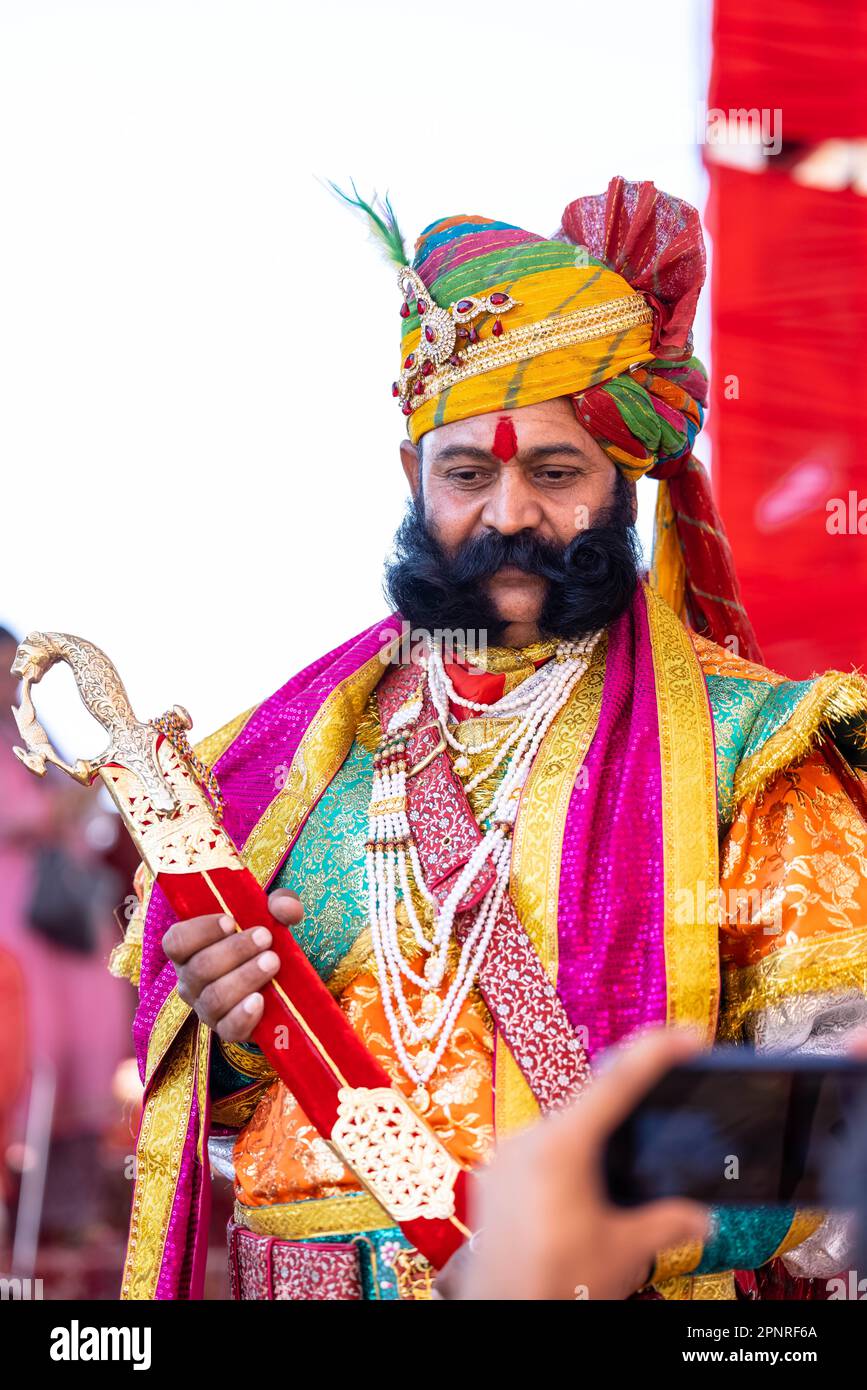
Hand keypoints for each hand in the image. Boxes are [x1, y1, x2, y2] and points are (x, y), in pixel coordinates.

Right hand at [162, 888, 303, 1041]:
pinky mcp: (227, 1030)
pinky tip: (260, 1000)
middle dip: (235, 951)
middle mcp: (190, 981)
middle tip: (265, 937)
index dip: (199, 931)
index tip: (230, 921)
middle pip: (200, 968)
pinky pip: (229, 1029)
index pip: (176, 942)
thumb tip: (284, 906)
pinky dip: (243, 1016)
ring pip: (215, 997)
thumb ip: (280, 904)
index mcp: (189, 951)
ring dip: (244, 977)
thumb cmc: (263, 942)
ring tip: (272, 961)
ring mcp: (206, 1009)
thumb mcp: (272, 917)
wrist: (280, 983)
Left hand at [452, 1027, 710, 1299]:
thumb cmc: (557, 1285)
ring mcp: (503, 1157)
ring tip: (622, 1174)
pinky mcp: (490, 1179)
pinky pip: (535, 1157)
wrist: (500, 1319)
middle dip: (627, 1116)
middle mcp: (526, 1139)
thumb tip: (702, 1217)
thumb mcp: (624, 1253)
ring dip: (593, 1147)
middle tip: (661, 1118)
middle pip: (588, 1110)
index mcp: (561, 1146)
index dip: (656, 1051)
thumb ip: (667, 1223)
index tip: (688, 1034)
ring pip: (560, 1135)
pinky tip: (584, 1193)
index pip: (617, 1080)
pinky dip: (564, 1166)